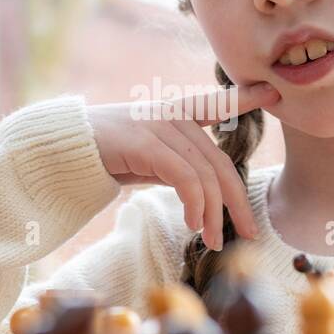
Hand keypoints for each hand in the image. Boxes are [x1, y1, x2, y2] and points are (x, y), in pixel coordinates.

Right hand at [88, 83, 281, 250]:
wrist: (60, 150)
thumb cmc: (102, 156)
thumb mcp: (146, 157)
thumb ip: (175, 164)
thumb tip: (202, 195)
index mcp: (174, 114)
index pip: (215, 103)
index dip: (245, 97)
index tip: (273, 92)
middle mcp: (172, 116)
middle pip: (219, 161)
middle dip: (237, 200)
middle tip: (249, 232)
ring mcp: (159, 126)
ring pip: (205, 175)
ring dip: (213, 214)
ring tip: (214, 240)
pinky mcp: (146, 143)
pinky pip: (185, 178)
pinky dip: (195, 205)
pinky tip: (193, 224)